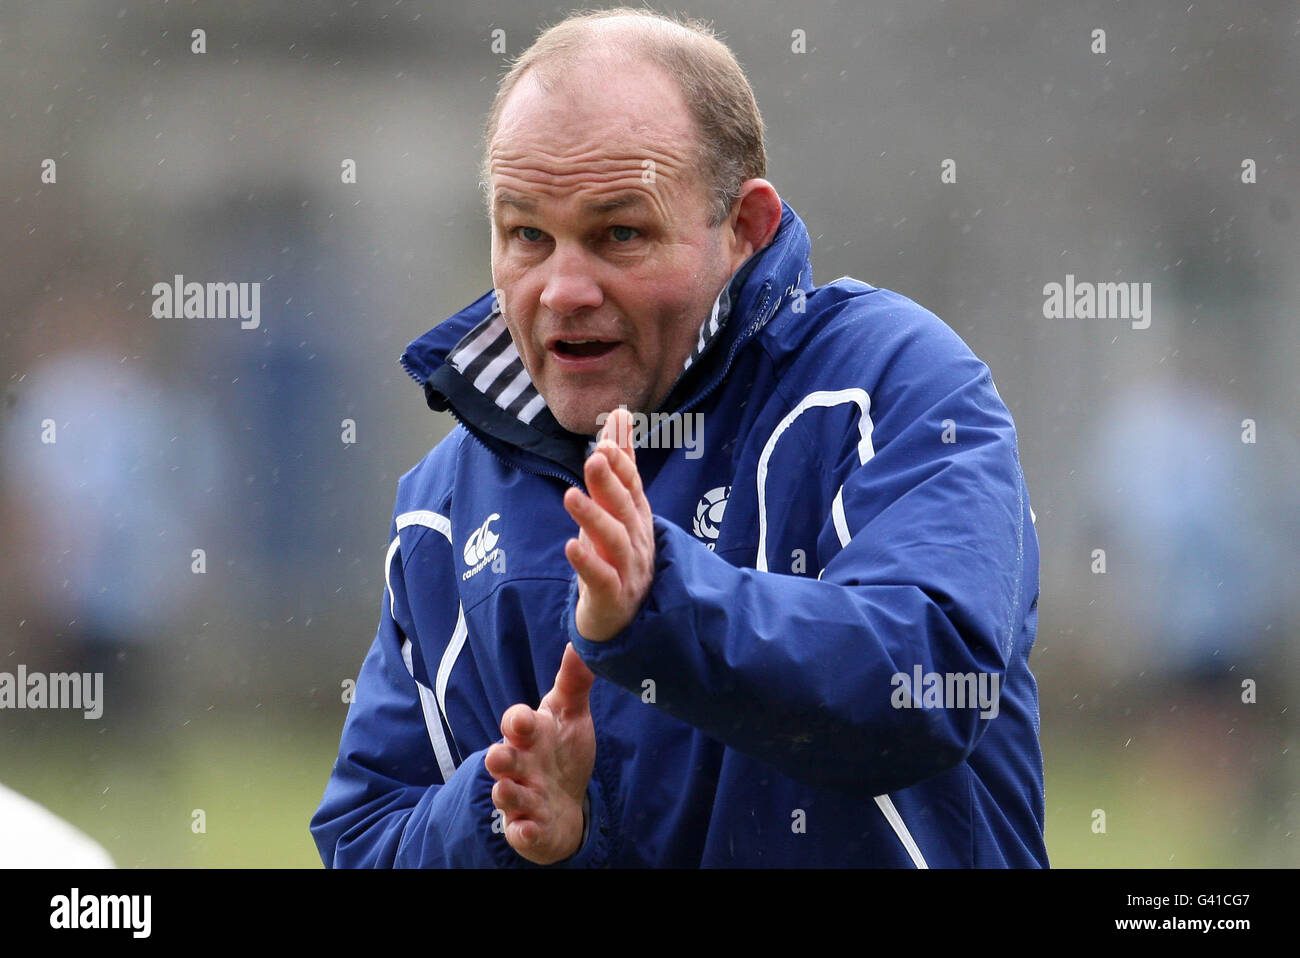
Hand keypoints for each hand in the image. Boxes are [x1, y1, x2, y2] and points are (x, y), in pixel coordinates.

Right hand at [485, 643, 595, 863]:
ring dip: (506, 793)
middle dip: (499, 758)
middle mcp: (520, 765)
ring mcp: (521, 797)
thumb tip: (582, 640)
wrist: (563, 803)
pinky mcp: (528, 827)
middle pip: (501, 759)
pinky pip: (521, 832)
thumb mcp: (570, 714)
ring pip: (506, 795)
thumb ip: (574, 680)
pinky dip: (523, 832)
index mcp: (529, 736)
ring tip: (507, 791)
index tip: (522, 721)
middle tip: (500, 756)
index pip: (515, 723)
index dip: (516, 722)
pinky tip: (528, 829)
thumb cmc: (561, 750)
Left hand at [563, 407, 655, 641]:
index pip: (632, 482)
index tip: (613, 428)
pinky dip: (588, 562)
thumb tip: (620, 416)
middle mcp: (637, 540)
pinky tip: (571, 546)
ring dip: (593, 516)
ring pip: (614, 539)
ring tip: (570, 495)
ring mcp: (629, 569)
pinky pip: (602, 578)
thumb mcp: (616, 510)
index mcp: (637, 519)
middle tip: (595, 454)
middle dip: (611, 480)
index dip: (623, 457)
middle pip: (624, 507)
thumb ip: (618, 467)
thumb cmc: (617, 558)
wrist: (622, 619)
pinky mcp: (614, 596)